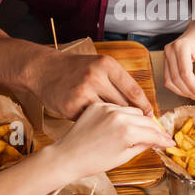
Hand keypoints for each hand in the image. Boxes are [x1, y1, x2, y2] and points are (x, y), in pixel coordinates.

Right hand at [32, 52, 154, 119]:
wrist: (44, 70)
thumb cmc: (76, 70)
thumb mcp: (99, 67)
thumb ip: (118, 83)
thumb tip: (141, 106)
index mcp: (106, 65)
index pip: (133, 90)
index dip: (144, 106)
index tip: (150, 117)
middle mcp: (95, 77)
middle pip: (123, 105)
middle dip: (131, 118)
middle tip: (137, 127)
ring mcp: (82, 92)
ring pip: (107, 115)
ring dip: (113, 124)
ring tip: (116, 128)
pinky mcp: (71, 106)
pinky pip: (91, 121)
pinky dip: (95, 124)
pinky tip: (94, 124)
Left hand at [46, 101, 173, 180]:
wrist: (67, 156)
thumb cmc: (93, 162)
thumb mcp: (123, 157)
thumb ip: (142, 146)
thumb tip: (156, 141)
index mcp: (128, 132)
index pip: (153, 133)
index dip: (163, 139)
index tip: (169, 142)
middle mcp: (119, 116)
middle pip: (146, 119)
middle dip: (153, 129)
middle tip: (158, 137)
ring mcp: (108, 108)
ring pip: (133, 110)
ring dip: (139, 120)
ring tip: (139, 131)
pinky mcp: (98, 106)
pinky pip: (118, 107)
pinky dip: (123, 115)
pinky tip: (121, 125)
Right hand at [163, 21, 194, 104]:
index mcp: (180, 47)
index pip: (185, 74)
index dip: (193, 88)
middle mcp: (169, 51)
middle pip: (176, 79)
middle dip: (189, 92)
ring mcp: (165, 55)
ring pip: (169, 81)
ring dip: (182, 91)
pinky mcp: (165, 60)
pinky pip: (168, 78)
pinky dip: (178, 87)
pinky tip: (189, 89)